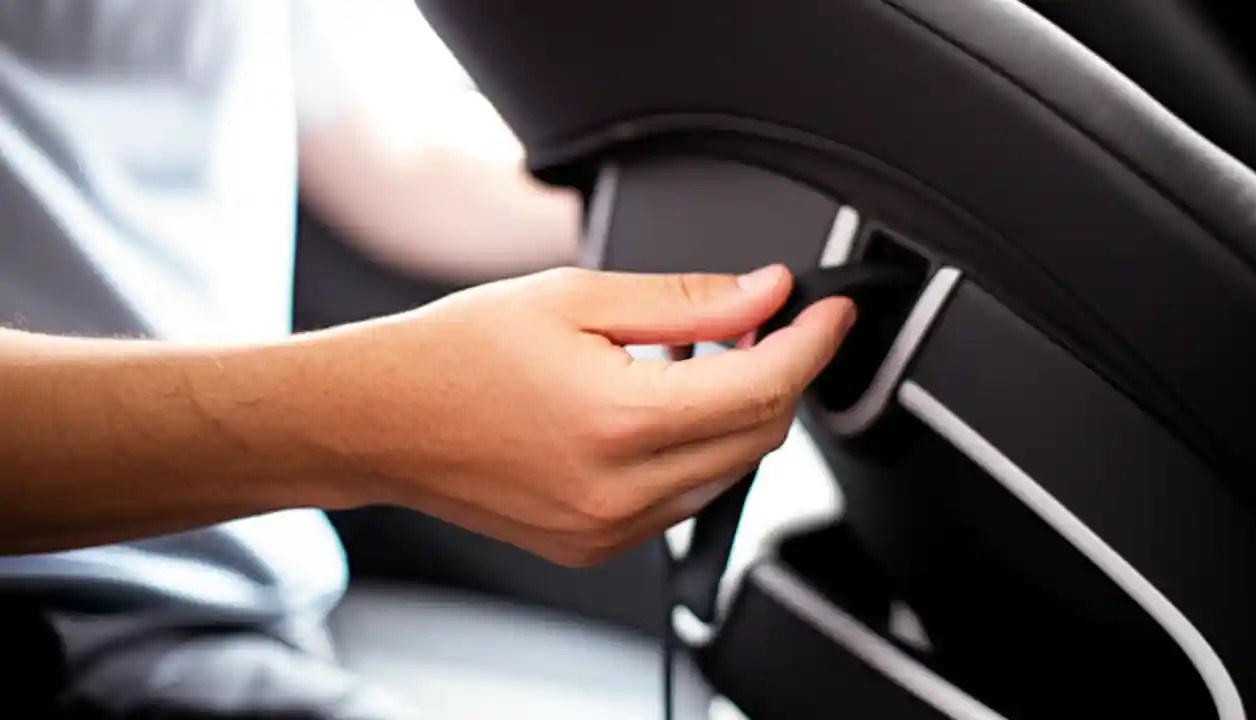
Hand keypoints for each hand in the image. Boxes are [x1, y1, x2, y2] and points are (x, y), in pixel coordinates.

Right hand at [316, 264, 854, 565]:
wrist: (383, 419)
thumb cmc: (457, 353)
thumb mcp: (577, 297)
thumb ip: (687, 301)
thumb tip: (764, 295)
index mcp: (619, 420)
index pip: (763, 387)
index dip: (812, 344)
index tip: (830, 313)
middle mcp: (619, 490)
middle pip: (759, 437)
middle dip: (780, 375)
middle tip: (761, 323)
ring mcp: (608, 529)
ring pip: (726, 472)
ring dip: (736, 414)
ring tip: (693, 360)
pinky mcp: (596, 545)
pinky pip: (683, 499)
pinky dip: (694, 450)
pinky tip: (659, 408)